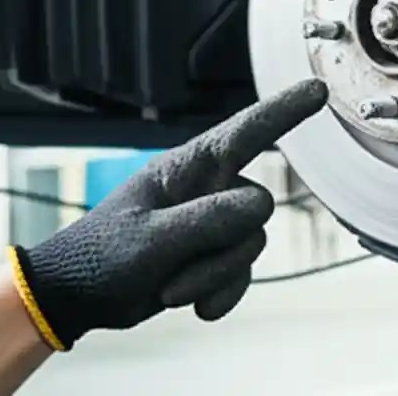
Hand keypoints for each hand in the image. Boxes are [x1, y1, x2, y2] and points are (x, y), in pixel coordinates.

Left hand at [7, 80, 327, 350]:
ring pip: (250, 245)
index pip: (246, 132)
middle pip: (255, 211)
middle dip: (222, 252)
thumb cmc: (100, 256)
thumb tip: (261, 205)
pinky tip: (195, 307)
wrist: (78, 297)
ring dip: (213, 277)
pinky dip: (221, 293)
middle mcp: (206, 188)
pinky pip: (242, 272)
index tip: (318, 90)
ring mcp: (211, 221)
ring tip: (170, 290)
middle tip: (174, 276)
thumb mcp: (149, 239)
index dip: (284, 110)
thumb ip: (206, 219)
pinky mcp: (213, 252)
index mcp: (187, 168)